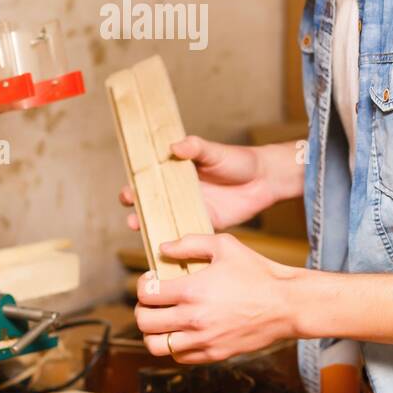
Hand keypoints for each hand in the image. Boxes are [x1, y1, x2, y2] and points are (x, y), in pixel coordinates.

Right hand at [118, 136, 276, 231]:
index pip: (150, 179)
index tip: (129, 191)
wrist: (264, 180)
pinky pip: (186, 235)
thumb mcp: (215, 152)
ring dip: (150, 225)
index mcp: (177, 172)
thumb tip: (175, 146)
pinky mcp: (205, 223)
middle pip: (151, 202)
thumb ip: (196, 148)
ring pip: (164, 220)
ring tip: (139, 227)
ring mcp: (190, 209)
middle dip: (137, 207)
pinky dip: (174, 241)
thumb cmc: (237, 161)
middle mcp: (179, 192)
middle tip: (132, 211)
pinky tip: (164, 246)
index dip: (136, 185)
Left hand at [134, 233, 297, 363]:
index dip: (143, 285)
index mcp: (192, 291)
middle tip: (152, 301)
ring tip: (160, 321)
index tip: (151, 280)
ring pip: (156, 345)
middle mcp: (193, 319)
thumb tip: (163, 248)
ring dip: (152, 332)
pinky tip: (182, 331)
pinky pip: (179, 357)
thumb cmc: (257, 272)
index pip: (146, 293)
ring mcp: (203, 340)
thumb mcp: (224, 245)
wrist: (286, 304)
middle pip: (144, 321)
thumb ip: (190, 243)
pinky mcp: (214, 354)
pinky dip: (173, 346)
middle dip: (143, 307)